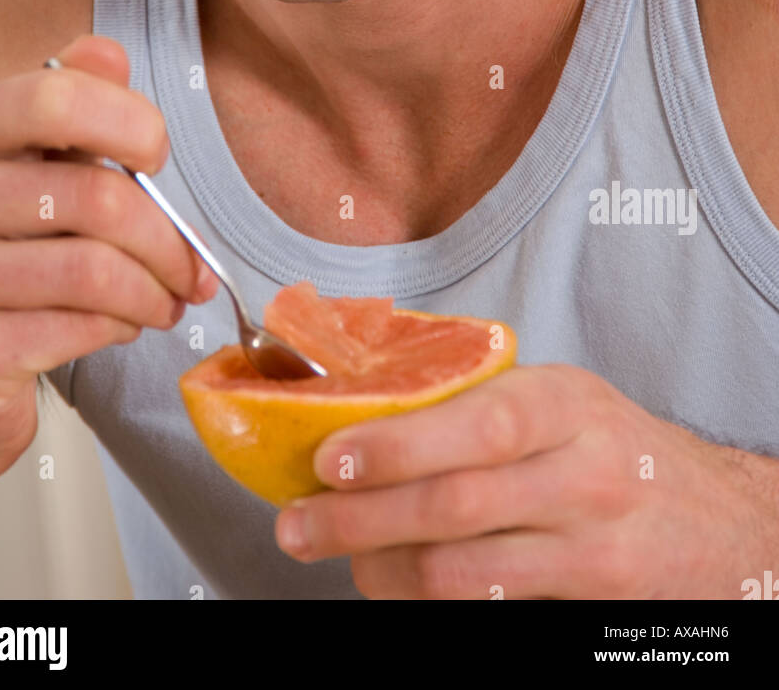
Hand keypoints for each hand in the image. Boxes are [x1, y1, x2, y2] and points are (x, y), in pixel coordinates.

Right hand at [0, 34, 216, 491]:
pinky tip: (122, 324)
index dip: (130, 121)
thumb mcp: (2, 167)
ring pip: (97, 270)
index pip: (53, 98)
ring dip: (156, 289)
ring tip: (167, 299)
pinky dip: (122, 326)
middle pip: (96, 196)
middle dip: (168, 237)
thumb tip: (109, 54)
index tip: (154, 157)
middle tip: (190, 265)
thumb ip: (55, 107)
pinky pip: (79, 328)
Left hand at [274, 362, 778, 597]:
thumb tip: (361, 402)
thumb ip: (481, 400)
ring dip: (384, 571)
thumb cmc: (614, 448)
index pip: (477, 423)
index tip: (329, 459)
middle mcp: (584, 475)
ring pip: (463, 575)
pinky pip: (491, 615)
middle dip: (360, 521)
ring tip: (343, 558)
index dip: (397, 445)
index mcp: (566, 403)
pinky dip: (430, 605)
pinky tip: (399, 587)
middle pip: (455, 507)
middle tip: (298, 525)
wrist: (718, 521)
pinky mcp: (590, 608)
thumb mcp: (564, 399)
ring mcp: (592, 551)